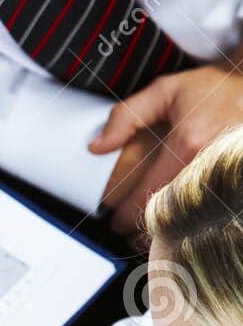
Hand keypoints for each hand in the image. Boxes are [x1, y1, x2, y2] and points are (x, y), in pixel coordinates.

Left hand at [91, 64, 242, 236]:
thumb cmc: (211, 89)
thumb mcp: (163, 91)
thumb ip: (126, 117)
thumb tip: (97, 147)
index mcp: (188, 144)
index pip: (149, 193)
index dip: (128, 213)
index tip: (115, 221)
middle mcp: (210, 164)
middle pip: (171, 213)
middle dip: (145, 230)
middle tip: (127, 233)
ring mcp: (226, 174)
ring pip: (191, 219)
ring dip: (168, 233)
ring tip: (146, 236)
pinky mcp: (235, 180)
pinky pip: (208, 210)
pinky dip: (190, 222)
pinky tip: (178, 229)